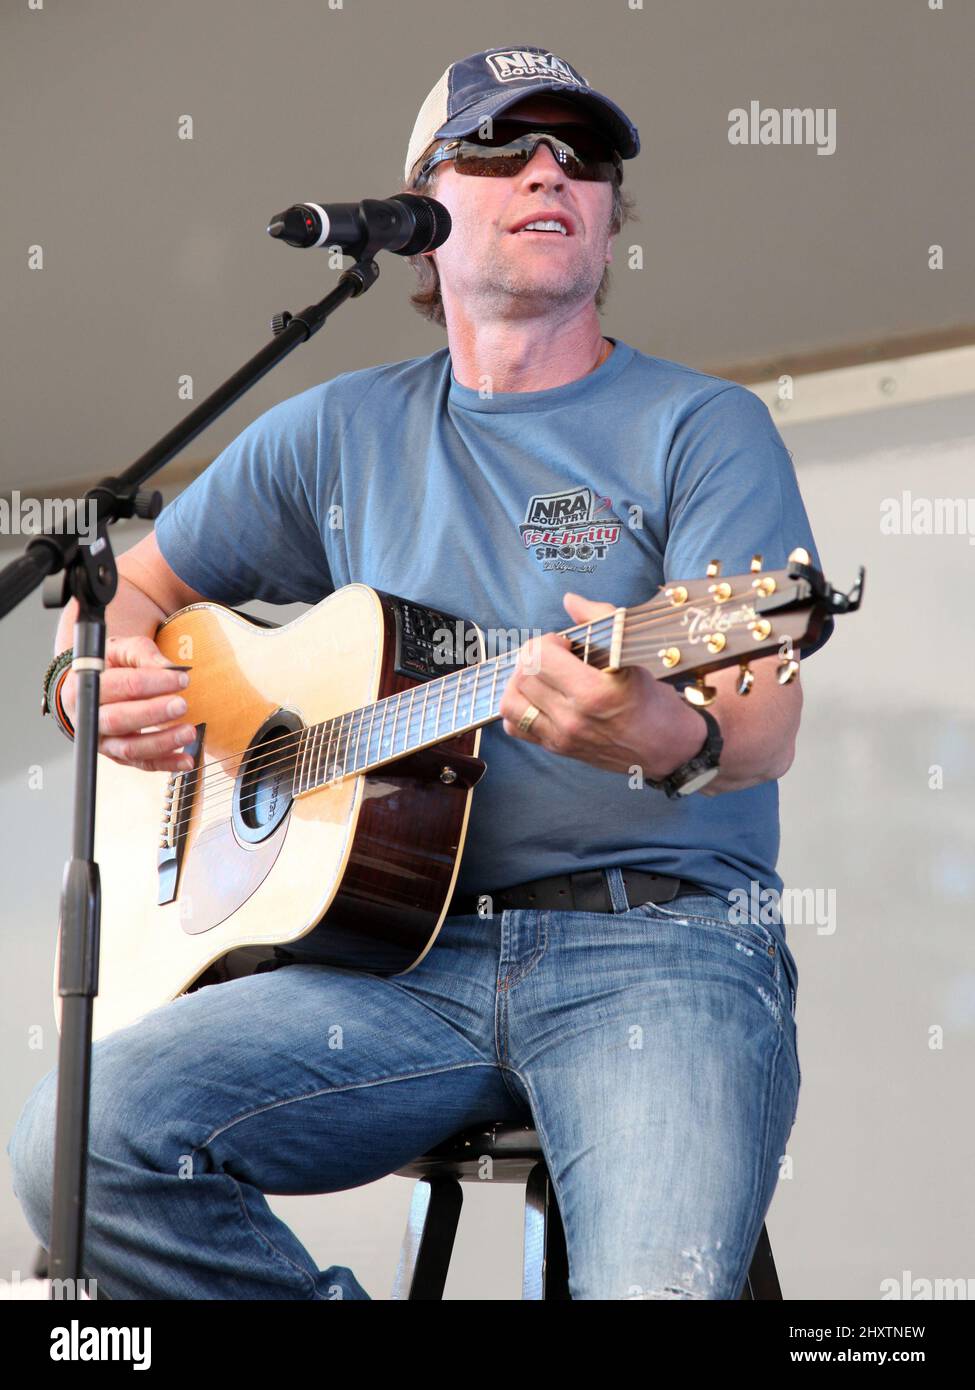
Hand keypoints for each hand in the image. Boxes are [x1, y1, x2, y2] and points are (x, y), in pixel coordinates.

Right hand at [60, 635, 196, 771]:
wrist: (94, 687)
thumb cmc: (108, 667)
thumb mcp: (120, 650)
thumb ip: (142, 653)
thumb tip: (169, 668)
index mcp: (85, 687)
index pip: (118, 685)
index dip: (151, 682)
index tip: (180, 679)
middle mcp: (89, 718)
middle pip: (118, 719)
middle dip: (153, 713)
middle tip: (182, 705)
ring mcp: (103, 741)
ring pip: (129, 748)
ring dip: (162, 742)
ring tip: (189, 732)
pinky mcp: (119, 756)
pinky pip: (142, 764)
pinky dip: (165, 764)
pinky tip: (186, 759)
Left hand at [498, 593, 705, 778]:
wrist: (668, 748)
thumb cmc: (654, 701)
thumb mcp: (634, 656)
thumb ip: (602, 620)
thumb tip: (570, 600)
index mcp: (594, 692)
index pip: (538, 657)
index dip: (548, 641)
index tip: (566, 643)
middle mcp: (573, 718)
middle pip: (523, 676)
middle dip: (534, 656)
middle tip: (555, 655)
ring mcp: (562, 737)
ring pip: (510, 702)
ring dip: (520, 682)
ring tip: (542, 675)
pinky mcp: (557, 748)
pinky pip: (516, 726)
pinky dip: (520, 708)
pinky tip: (539, 698)